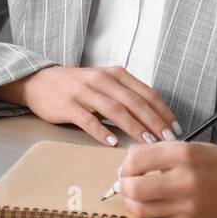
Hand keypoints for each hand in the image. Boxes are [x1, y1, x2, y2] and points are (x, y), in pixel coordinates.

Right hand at [0, 65, 180, 147]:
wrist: (40, 82)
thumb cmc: (78, 86)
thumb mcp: (105, 84)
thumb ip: (127, 97)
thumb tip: (154, 120)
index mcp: (116, 74)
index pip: (146, 93)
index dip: (163, 111)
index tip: (175, 128)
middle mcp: (102, 80)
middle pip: (135, 102)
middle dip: (155, 122)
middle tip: (168, 139)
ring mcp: (84, 92)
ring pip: (116, 110)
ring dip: (134, 127)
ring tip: (148, 143)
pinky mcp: (69, 105)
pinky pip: (88, 120)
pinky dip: (102, 132)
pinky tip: (113, 143)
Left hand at [117, 141, 216, 217]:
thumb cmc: (210, 161)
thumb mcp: (184, 147)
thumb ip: (154, 153)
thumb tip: (125, 166)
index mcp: (182, 154)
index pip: (135, 160)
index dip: (125, 165)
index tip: (128, 167)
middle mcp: (185, 180)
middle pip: (133, 188)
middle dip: (123, 185)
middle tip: (125, 182)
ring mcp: (187, 204)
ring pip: (141, 209)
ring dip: (132, 201)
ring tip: (137, 194)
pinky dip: (153, 209)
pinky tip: (160, 201)